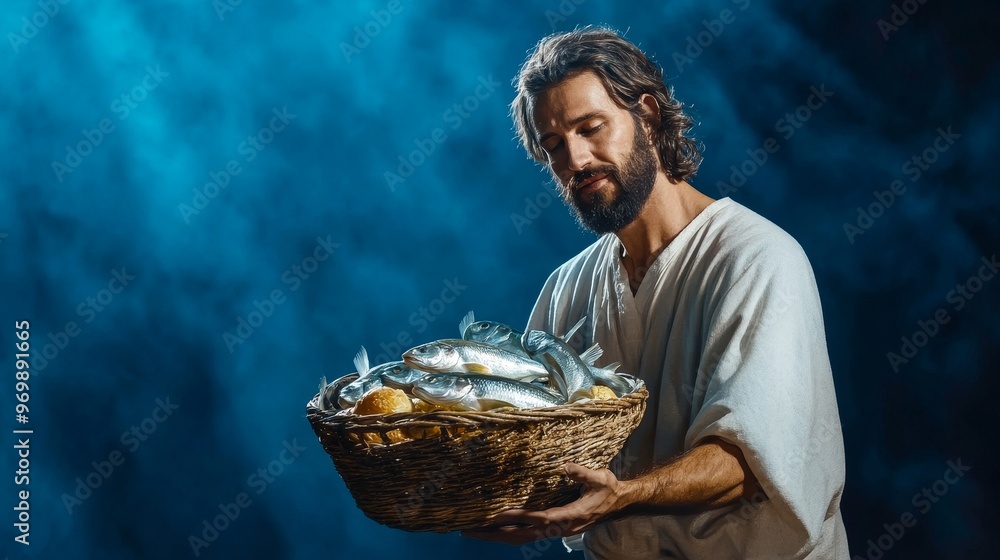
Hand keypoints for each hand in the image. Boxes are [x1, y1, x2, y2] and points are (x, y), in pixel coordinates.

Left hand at [461, 463, 628, 544]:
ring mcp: (554, 531)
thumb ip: (583, 474)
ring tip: (474, 531)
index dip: (516, 516)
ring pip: (521, 537)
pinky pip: (526, 534)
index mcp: (568, 516)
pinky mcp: (552, 529)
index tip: (495, 514)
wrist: (618, 504)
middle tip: (470, 529)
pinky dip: (508, 533)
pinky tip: (495, 528)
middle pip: (521, 534)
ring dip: (497, 535)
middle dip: (495, 532)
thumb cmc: (608, 490)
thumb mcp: (600, 478)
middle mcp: (557, 528)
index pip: (537, 518)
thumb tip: (566, 466)